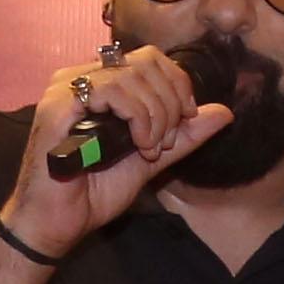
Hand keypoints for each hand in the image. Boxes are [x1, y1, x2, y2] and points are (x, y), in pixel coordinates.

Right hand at [2, 44, 229, 256]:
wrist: (58, 224)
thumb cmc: (93, 192)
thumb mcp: (151, 160)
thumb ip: (184, 136)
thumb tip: (224, 113)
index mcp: (100, 84)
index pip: (151, 59)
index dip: (177, 84)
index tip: (183, 122)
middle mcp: (82, 78)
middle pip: (146, 60)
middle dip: (170, 100)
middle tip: (166, 140)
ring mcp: (67, 88)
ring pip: (133, 73)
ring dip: (155, 113)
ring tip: (149, 148)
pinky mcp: (58, 104)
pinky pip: (112, 89)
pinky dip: (137, 116)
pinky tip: (137, 144)